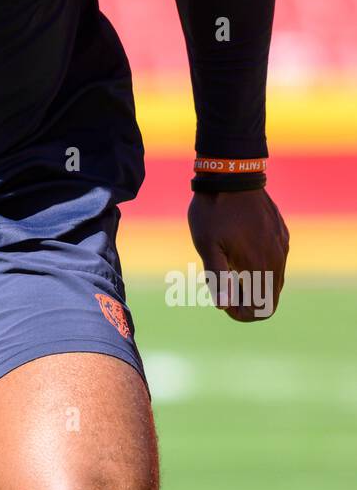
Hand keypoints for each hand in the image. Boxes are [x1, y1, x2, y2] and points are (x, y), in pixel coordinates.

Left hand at [187, 188, 289, 321]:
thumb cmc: (214, 211)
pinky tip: (241, 252)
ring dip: (256, 284)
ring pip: (275, 280)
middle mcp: (276, 259)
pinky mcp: (282, 234)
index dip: (242, 313)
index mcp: (259, 265)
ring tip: (230, 269)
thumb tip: (223, 305)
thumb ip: (217, 277)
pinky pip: (277, 261)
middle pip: (271, 298)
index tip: (224, 301)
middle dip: (248, 301)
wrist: (231, 175)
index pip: (262, 309)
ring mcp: (281, 246)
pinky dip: (262, 267)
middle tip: (225, 287)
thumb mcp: (207, 245)